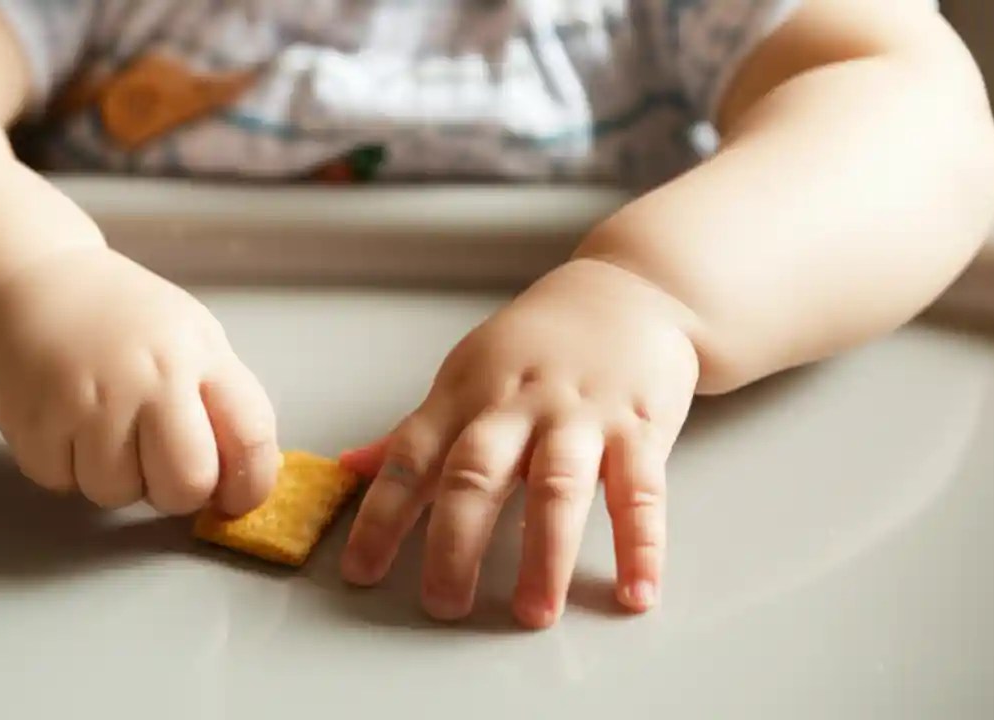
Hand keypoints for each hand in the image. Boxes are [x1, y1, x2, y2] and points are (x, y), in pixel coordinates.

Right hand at [0, 247, 278, 515]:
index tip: (235, 498)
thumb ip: (220, 400)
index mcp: (198, 353)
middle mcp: (149, 377)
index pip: (250, 437)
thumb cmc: (120, 315)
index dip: (250, 485)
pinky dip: (64, 467)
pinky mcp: (34, 421)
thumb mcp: (190, 336)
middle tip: (159, 467)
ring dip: (114, 478)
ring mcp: (89, 401)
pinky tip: (65, 423)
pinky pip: (62, 483)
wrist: (28, 278)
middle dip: (177, 493)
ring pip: (118, 494)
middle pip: (186, 484)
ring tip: (103, 430)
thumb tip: (242, 476)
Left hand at [339, 259, 699, 627]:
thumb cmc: (537, 344)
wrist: (629, 291)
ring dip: (544, 554)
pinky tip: (636, 594)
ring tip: (534, 615)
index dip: (382, 514)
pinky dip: (640, 545)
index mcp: (466, 395)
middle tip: (443, 604)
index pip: (411, 457)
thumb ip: (416, 431)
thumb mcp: (467, 375)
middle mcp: (518, 404)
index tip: (360, 572)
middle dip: (456, 542)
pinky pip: (641, 492)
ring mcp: (580, 414)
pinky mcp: (640, 426)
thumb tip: (352, 469)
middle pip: (476, 473)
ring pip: (557, 486)